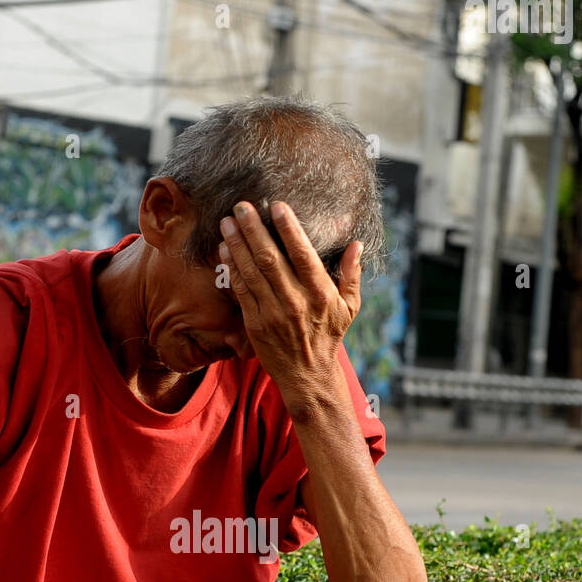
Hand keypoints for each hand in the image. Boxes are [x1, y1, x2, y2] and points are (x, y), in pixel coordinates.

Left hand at [218, 201, 361, 414]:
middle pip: (270, 258)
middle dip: (254, 229)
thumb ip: (351, 275)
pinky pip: (240, 291)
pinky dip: (231, 269)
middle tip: (241, 205)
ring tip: (227, 222)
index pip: (302, 254)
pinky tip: (224, 249)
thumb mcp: (349, 307)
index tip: (276, 206)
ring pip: (251, 272)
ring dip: (237, 245)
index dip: (288, 228)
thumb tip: (356, 245)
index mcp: (320, 293)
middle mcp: (295, 301)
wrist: (307, 376)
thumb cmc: (328, 337)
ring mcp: (272, 313)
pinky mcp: (254, 324)